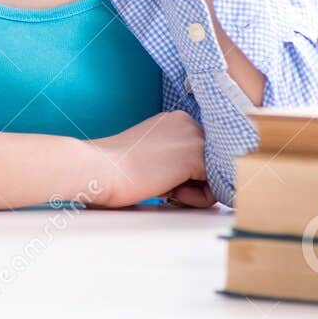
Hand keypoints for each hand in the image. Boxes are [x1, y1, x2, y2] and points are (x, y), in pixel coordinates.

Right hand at [83, 110, 213, 208]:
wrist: (102, 168)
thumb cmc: (118, 166)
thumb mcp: (153, 154)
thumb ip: (175, 158)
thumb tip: (199, 179)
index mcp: (175, 119)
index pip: (201, 154)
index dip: (187, 174)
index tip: (165, 179)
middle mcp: (188, 122)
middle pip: (212, 164)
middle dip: (195, 181)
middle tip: (167, 187)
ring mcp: (194, 137)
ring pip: (215, 176)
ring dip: (195, 191)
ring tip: (168, 190)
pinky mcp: (196, 157)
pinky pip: (214, 188)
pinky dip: (196, 198)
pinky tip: (172, 192)